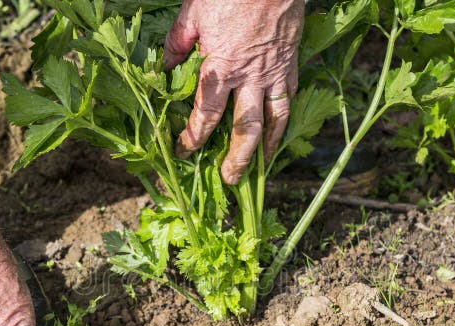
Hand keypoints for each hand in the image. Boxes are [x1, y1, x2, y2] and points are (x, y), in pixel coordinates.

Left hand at [164, 0, 304, 184]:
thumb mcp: (192, 12)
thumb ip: (177, 44)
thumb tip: (164, 68)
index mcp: (221, 67)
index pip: (206, 115)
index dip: (194, 137)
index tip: (185, 150)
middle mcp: (249, 77)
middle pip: (245, 130)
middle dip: (236, 159)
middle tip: (229, 180)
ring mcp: (273, 72)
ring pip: (274, 121)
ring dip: (267, 148)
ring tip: (261, 168)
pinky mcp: (290, 63)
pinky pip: (288, 98)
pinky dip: (284, 119)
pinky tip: (279, 131)